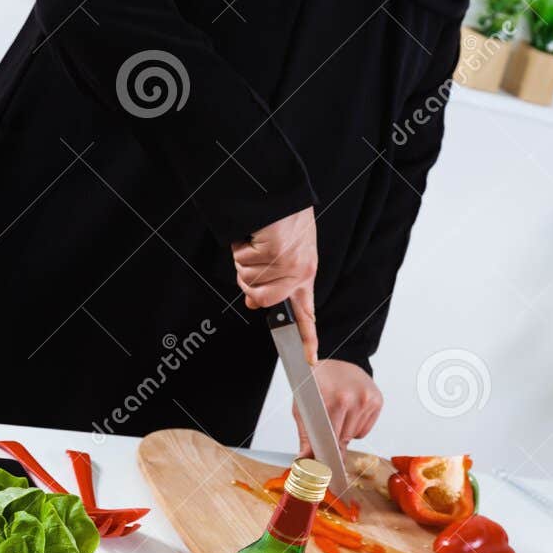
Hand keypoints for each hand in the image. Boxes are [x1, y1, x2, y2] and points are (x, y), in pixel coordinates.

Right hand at [233, 205, 318, 362]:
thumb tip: (255, 304)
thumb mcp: (286, 253)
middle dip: (249, 283)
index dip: (308, 338)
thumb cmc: (283, 221)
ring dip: (244, 262)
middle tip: (256, 257)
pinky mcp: (275, 252)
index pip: (307, 313)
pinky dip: (241, 248)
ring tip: (257, 242)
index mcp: (305, 274)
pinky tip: (255, 235)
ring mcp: (287, 263)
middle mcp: (300, 272)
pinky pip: (243, 262)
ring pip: (249, 281)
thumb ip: (274, 282)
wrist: (281, 192)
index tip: (311, 360)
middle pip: (262, 299)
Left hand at [293, 360, 382, 463]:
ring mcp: (366, 398)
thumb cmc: (316, 384)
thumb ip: (306, 436)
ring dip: (346, 432)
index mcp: (329, 398)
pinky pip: (365, 430)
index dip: (326, 452)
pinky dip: (357, 427)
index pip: (330, 438)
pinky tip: (350, 412)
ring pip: (355, 435)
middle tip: (326, 430)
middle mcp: (351, 397)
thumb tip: (304, 460)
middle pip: (343, 439)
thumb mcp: (303, 407)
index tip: (325, 462)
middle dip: (334, 441)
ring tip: (339, 415)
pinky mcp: (377, 400)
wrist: (335, 364)